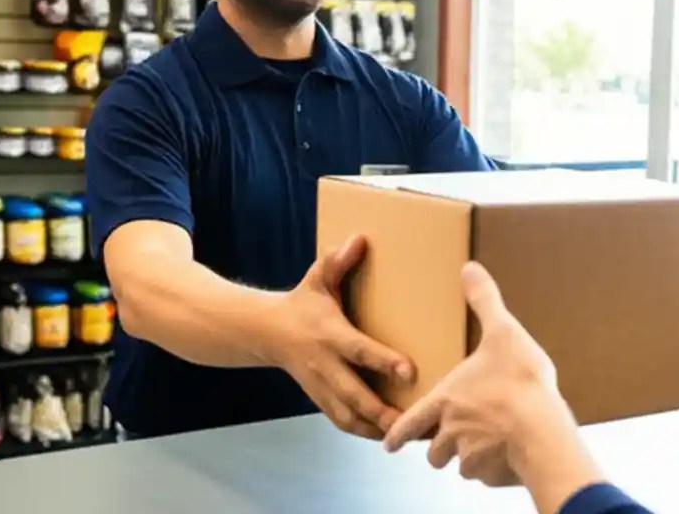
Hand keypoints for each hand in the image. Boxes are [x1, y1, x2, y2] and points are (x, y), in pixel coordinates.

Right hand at [271, 235, 415, 438]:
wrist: (265, 332)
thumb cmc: (301, 303)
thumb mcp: (317, 279)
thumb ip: (337, 261)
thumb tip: (359, 238)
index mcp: (330, 335)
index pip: (359, 351)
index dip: (383, 362)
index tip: (409, 371)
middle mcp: (325, 365)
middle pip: (355, 395)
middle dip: (382, 411)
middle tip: (413, 422)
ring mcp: (321, 387)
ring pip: (349, 416)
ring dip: (377, 430)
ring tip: (408, 437)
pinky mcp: (319, 399)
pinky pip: (342, 422)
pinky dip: (364, 433)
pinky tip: (389, 439)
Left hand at [382, 262, 589, 490]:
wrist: (540, 429)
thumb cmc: (518, 381)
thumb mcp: (502, 332)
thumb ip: (484, 301)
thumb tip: (469, 269)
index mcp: (446, 400)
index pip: (410, 422)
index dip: (397, 432)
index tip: (387, 442)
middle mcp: (451, 432)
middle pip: (434, 450)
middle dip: (438, 448)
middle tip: (449, 441)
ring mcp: (471, 457)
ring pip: (460, 464)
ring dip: (467, 458)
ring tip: (484, 446)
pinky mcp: (493, 474)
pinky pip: (487, 474)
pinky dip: (493, 468)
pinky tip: (509, 455)